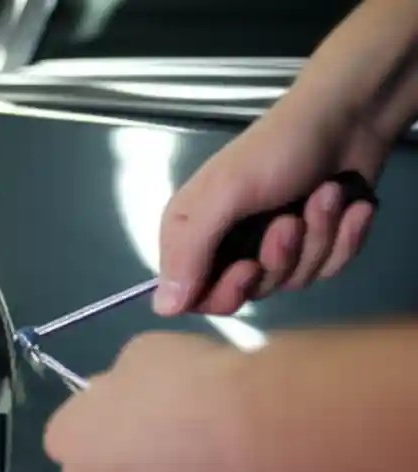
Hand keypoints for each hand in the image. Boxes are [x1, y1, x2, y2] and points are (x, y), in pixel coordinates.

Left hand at [44, 333, 278, 471]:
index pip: (72, 434)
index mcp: (67, 438)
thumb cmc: (191, 382)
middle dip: (120, 467)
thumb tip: (121, 399)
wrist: (254, 434)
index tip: (139, 415)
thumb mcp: (142, 354)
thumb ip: (119, 385)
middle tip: (168, 446)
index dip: (105, 423)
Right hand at [155, 94, 386, 316]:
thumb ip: (190, 251)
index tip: (248, 268)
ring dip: (317, 238)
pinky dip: (345, 238)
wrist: (349, 119)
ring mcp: (274, 247)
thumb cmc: (276, 151)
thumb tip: (162, 309)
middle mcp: (229, 245)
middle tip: (289, 221)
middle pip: (250, 293)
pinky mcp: (315, 244)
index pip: (196, 297)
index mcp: (195, 234)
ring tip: (326, 195)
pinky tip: (351, 207)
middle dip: (279, 259)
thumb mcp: (224, 195)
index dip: (224, 293)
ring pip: (294, 281)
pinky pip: (328, 268)